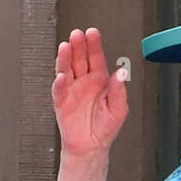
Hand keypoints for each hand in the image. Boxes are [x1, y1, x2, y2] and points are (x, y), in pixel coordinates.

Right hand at [51, 27, 128, 158]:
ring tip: (66, 46)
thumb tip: (121, 73)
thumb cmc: (105, 128)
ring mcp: (72, 89)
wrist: (91, 147)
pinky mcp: (61, 101)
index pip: (96, 57)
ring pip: (67, 68)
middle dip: (78, 46)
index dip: (94, 45)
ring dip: (65, 57)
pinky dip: (60, 82)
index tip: (93, 33)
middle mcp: (85, 81)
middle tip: (78, 34)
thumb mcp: (119, 109)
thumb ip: (119, 90)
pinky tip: (62, 75)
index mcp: (100, 80)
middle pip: (80, 58)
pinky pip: (59, 89)